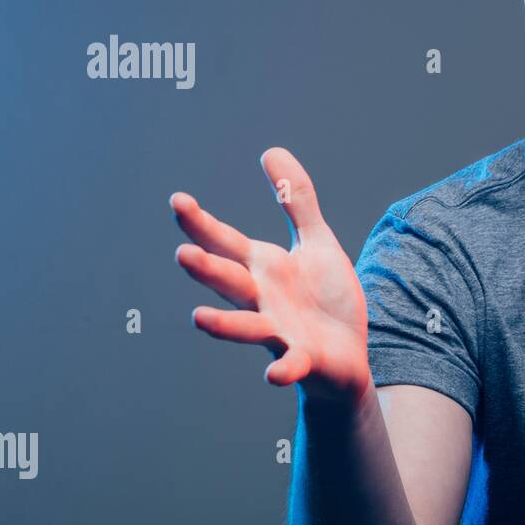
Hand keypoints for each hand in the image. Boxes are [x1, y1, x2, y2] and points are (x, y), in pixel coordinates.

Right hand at [170, 147, 369, 403]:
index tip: (178, 201)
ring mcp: (279, 331)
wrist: (347, 354)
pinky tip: (275, 374)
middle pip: (230, 281)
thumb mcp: (316, 242)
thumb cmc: (324, 298)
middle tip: (183, 254)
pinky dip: (283, 370)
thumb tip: (271, 150)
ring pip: (248, 326)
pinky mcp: (303, 359)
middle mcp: (262, 300)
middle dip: (207, 269)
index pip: (225, 242)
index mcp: (262, 268)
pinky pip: (290, 365)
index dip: (201, 224)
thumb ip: (295, 200)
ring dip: (224, 325)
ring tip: (198, 319)